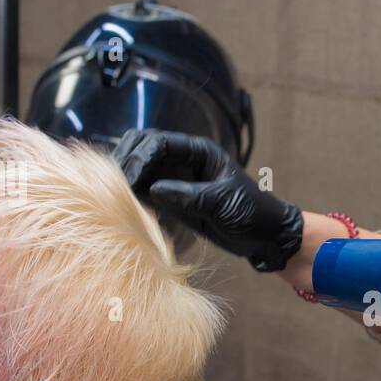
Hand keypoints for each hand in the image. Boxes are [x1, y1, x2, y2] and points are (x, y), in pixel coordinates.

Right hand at [114, 129, 302, 271]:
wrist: (265, 237)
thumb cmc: (253, 213)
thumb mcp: (223, 203)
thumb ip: (189, 195)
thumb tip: (153, 189)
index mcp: (199, 151)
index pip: (159, 143)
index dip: (140, 157)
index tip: (129, 180)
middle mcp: (184, 160)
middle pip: (142, 147)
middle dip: (126, 160)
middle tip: (115, 184)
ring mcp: (176, 178)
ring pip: (140, 168)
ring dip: (126, 177)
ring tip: (115, 195)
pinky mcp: (173, 199)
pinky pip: (145, 191)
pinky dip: (133, 195)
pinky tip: (125, 205)